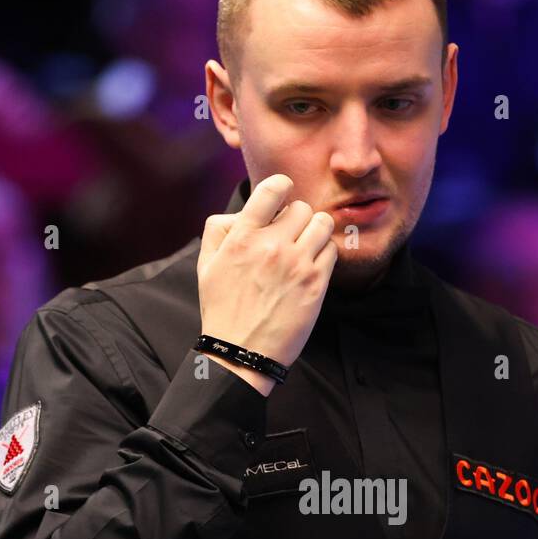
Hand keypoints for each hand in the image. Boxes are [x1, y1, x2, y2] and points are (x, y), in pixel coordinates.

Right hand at [196, 173, 337, 392]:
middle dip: (297, 218)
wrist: (241, 352)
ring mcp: (296, 264)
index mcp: (242, 238)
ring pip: (322, 224)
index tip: (283, 193)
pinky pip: (331, 250)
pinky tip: (311, 265)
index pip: (271, 190)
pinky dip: (324, 253)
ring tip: (305, 246)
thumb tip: (242, 211)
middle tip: (291, 234)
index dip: (281, 186)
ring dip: (315, 231)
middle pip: (301, 207)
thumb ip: (218, 230)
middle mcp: (271, 246)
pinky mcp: (315, 283)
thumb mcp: (206, 265)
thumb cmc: (223, 309)